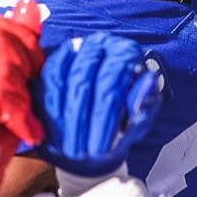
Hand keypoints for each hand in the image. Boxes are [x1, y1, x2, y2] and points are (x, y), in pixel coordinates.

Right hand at [0, 0, 44, 196]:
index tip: (34, 76)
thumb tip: (31, 5)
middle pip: (1, 41)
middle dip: (27, 69)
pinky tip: (25, 133)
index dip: (27, 47)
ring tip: (25, 120)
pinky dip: (20, 116)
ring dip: (23, 98)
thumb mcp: (14, 88)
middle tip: (30, 102)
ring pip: (2, 68)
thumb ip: (21, 49)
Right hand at [34, 32, 161, 176]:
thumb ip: (145, 102)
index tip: (100, 149)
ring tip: (69, 149)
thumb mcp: (142, 116)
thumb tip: (147, 81)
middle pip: (82, 80)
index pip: (110, 83)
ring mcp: (76, 48)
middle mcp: (100, 43)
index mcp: (126, 52)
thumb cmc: (126, 118)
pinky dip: (51, 108)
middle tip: (81, 153)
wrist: (104, 116)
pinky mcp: (56, 58)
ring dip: (63, 118)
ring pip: (61, 81)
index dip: (103, 119)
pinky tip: (56, 133)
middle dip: (79, 121)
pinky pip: (49, 80)